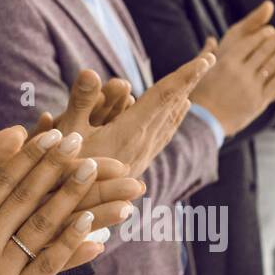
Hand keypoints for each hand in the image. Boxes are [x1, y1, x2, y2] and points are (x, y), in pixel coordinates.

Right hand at [0, 133, 110, 274]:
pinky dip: (69, 246)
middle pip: (26, 198)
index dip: (27, 157)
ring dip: (69, 198)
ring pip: (41, 228)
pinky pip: (45, 268)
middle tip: (78, 141)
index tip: (48, 135)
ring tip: (92, 172)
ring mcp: (0, 273)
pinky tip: (91, 226)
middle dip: (54, 166)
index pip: (0, 183)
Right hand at [31, 58, 213, 180]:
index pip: (164, 95)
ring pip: (168, 123)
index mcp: (132, 131)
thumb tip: (90, 71)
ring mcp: (141, 156)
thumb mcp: (68, 134)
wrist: (74, 216)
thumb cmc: (66, 172)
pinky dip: (169, 121)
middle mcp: (143, 143)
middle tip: (208, 58)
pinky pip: (159, 137)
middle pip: (171, 106)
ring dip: (180, 101)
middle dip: (189, 81)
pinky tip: (169, 120)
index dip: (185, 74)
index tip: (206, 58)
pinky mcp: (135, 166)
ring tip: (191, 87)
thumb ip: (80, 101)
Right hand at [191, 2, 274, 134]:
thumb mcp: (199, 72)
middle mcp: (241, 73)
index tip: (270, 29)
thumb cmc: (198, 96)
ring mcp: (251, 87)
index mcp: (226, 63)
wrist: (205, 122)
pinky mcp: (259, 101)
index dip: (261, 35)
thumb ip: (207, 54)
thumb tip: (211, 39)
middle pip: (263, 52)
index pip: (248, 44)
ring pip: (272, 65)